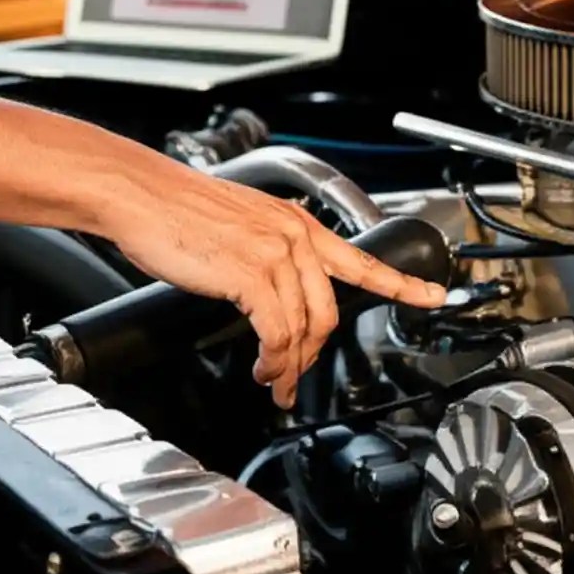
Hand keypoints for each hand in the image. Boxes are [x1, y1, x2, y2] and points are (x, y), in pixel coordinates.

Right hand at [104, 170, 445, 407]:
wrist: (138, 192)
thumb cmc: (175, 210)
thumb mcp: (240, 226)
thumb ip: (268, 254)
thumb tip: (274, 299)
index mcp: (298, 224)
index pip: (362, 260)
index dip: (403, 282)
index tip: (435, 295)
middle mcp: (295, 236)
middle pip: (329, 313)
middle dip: (313, 355)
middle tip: (292, 378)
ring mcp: (275, 253)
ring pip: (304, 328)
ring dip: (289, 366)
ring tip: (273, 381)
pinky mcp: (249, 273)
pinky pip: (277, 333)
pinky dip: (273, 360)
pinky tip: (261, 368)